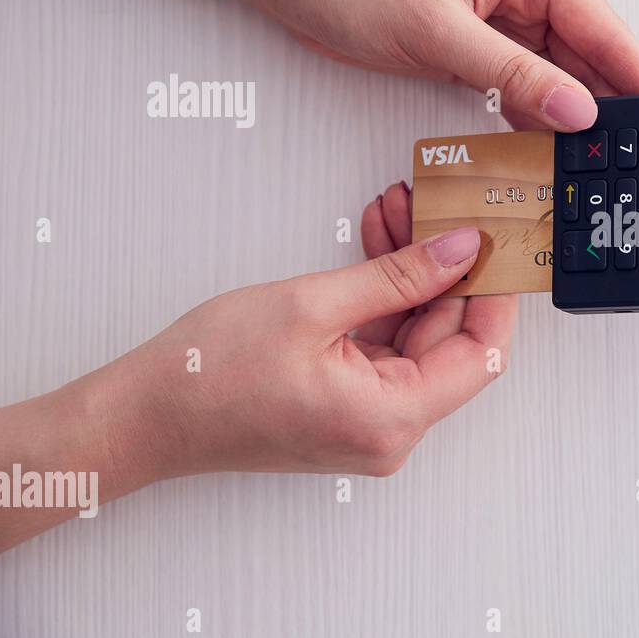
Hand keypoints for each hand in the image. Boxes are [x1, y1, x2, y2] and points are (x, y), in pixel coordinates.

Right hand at [113, 183, 515, 480]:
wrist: (144, 416)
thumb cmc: (209, 375)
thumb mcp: (313, 305)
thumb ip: (400, 276)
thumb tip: (462, 250)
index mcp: (392, 418)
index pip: (482, 353)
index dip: (494, 293)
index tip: (494, 241)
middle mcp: (391, 431)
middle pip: (450, 340)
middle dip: (445, 267)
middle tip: (436, 206)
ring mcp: (371, 420)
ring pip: (417, 335)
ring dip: (411, 273)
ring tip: (398, 211)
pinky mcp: (349, 405)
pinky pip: (386, 344)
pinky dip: (384, 296)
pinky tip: (377, 244)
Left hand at [273, 0, 638, 130]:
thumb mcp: (440, 32)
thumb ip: (514, 75)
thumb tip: (578, 110)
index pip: (603, 26)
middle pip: (589, 53)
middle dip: (611, 102)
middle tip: (637, 153)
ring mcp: (504, 14)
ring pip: (559, 73)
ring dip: (572, 114)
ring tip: (597, 160)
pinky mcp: (481, 40)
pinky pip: (525, 81)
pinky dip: (535, 113)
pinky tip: (548, 146)